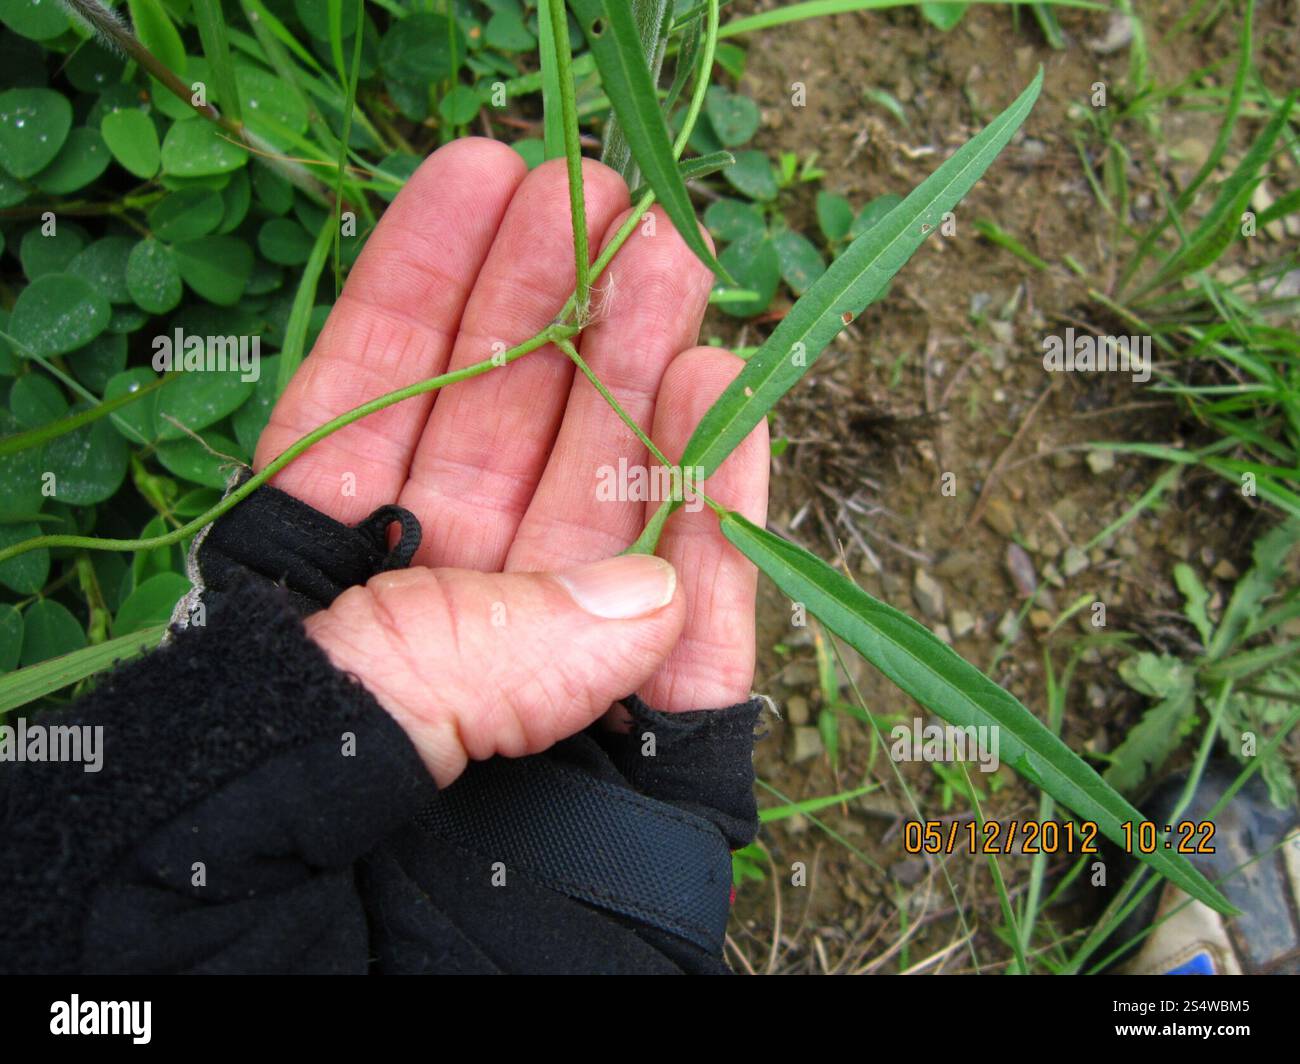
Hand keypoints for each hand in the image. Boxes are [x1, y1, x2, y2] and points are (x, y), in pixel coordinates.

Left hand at [256, 139, 768, 786]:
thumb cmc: (226, 933)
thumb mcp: (270, 760)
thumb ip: (417, 667)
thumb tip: (627, 603)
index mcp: (308, 621)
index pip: (366, 421)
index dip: (419, 293)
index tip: (475, 176)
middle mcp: (435, 645)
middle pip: (502, 445)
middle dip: (552, 313)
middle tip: (607, 196)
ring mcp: (553, 714)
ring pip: (610, 523)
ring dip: (645, 386)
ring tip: (679, 262)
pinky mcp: (651, 789)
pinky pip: (701, 650)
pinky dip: (723, 533)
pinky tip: (730, 405)